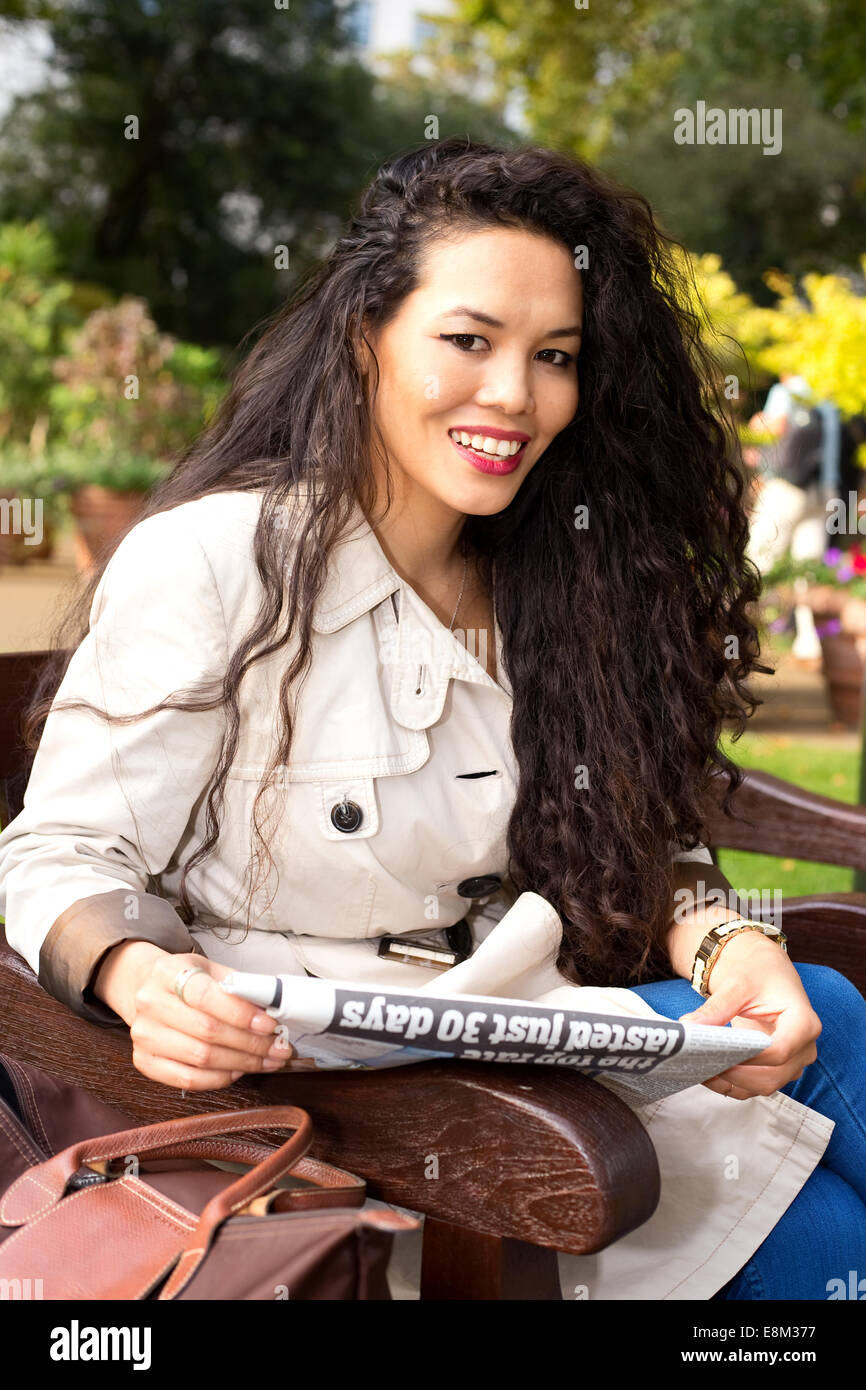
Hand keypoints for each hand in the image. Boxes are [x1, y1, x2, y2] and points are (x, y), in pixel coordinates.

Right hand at [92, 941, 294, 1090]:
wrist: (146, 989)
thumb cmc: (187, 980)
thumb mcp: (210, 969)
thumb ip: (238, 987)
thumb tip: (271, 1011)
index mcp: (167, 973)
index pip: (207, 997)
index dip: (242, 1014)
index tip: (270, 1024)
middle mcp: (150, 1004)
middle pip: (207, 1031)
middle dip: (251, 1044)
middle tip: (278, 1048)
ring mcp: (144, 1035)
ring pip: (201, 1058)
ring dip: (242, 1063)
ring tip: (266, 1061)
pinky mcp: (144, 1061)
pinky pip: (188, 1079)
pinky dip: (219, 1078)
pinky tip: (238, 1070)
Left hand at [677, 932, 820, 1099]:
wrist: (765, 975)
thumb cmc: (759, 975)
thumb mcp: (738, 984)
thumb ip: (716, 1008)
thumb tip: (690, 1027)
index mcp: (804, 1023)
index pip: (779, 1051)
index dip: (748, 1057)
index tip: (717, 1053)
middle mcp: (803, 1049)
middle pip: (771, 1076)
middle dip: (734, 1073)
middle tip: (700, 1062)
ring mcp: (791, 1064)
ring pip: (761, 1086)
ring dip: (729, 1081)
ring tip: (698, 1066)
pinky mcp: (776, 1071)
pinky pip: (753, 1087)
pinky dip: (729, 1084)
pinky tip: (706, 1071)